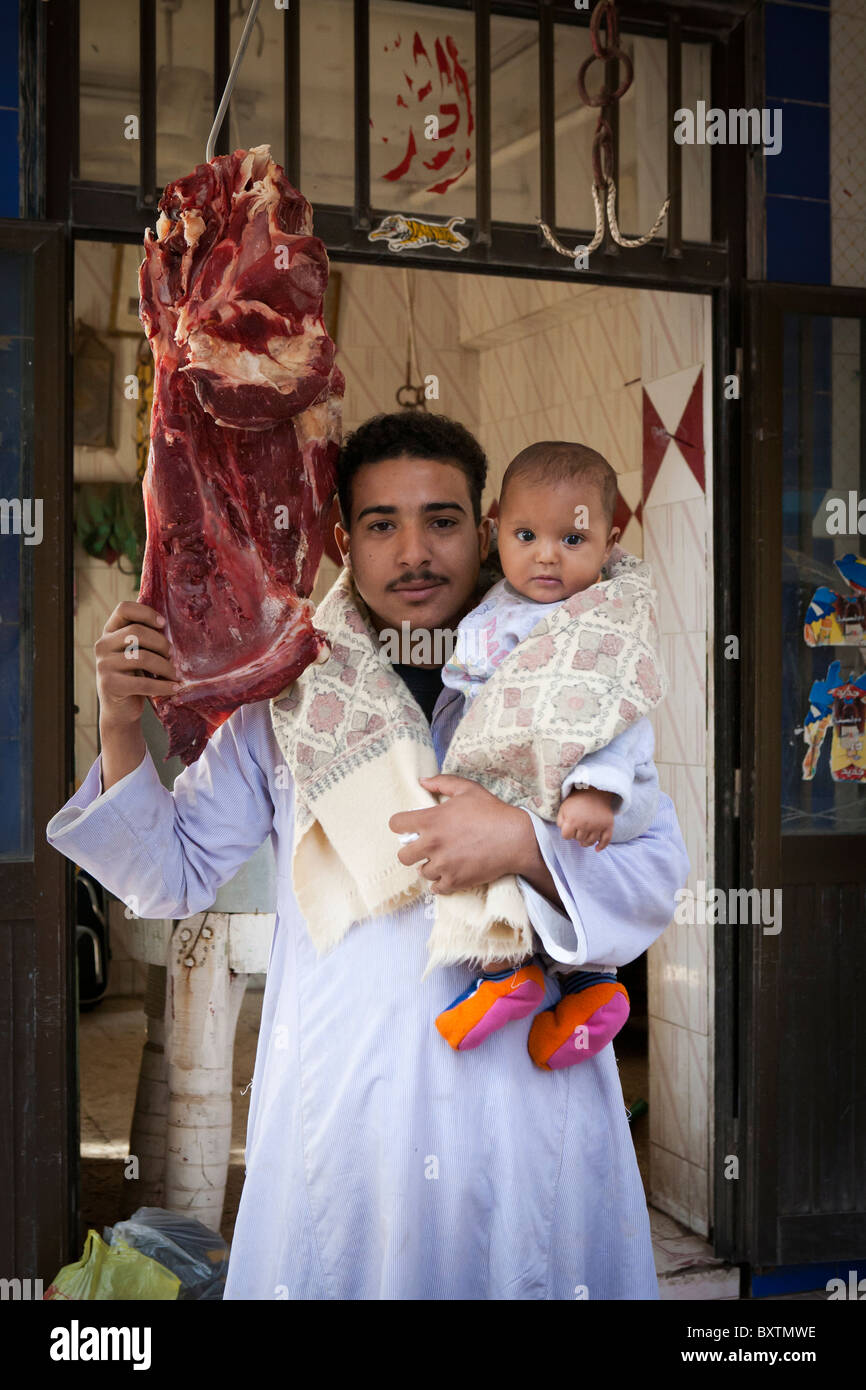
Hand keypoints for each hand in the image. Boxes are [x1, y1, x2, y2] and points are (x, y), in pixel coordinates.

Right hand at [95, 601, 180, 728]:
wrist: (119, 710)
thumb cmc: (133, 677)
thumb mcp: (135, 653)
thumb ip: (144, 638)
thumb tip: (169, 627)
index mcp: (109, 632)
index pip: (124, 609)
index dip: (146, 612)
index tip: (163, 624)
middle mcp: (102, 645)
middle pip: (137, 632)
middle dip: (161, 643)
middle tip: (172, 656)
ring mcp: (104, 665)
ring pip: (142, 657)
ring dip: (165, 667)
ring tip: (175, 675)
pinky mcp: (110, 684)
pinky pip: (143, 682)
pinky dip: (163, 686)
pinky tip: (174, 688)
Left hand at [389, 774, 533, 894]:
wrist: (515, 839)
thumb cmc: (492, 811)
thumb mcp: (468, 789)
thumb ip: (442, 782)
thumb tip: (422, 781)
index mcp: (431, 820)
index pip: (396, 825)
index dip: (401, 824)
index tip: (409, 827)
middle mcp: (432, 844)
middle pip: (402, 856)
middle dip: (412, 851)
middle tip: (425, 848)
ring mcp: (443, 865)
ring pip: (421, 872)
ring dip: (429, 866)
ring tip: (443, 860)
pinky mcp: (454, 881)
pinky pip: (436, 888)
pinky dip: (441, 882)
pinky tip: (449, 873)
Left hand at [557, 787, 614, 850]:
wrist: (596, 790)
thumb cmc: (577, 800)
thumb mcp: (564, 807)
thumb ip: (560, 821)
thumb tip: (564, 833)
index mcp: (573, 820)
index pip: (566, 836)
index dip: (567, 833)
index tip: (569, 828)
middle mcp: (585, 824)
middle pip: (578, 840)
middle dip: (577, 835)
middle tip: (578, 829)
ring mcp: (598, 826)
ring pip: (590, 842)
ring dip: (586, 842)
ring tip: (584, 838)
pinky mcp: (608, 825)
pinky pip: (606, 840)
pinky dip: (601, 846)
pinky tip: (597, 849)